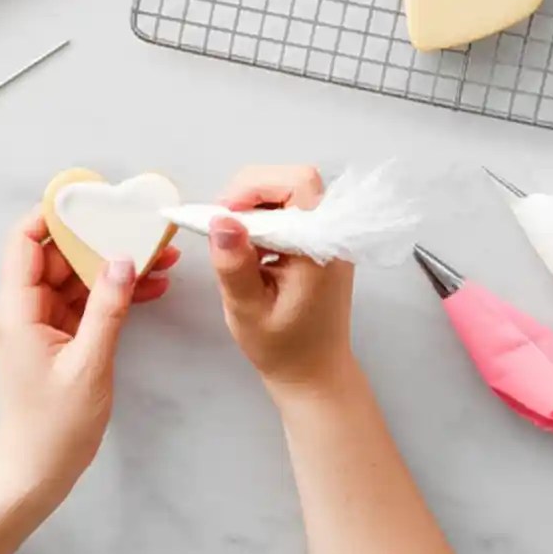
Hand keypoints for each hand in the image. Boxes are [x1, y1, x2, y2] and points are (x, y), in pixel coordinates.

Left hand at [0, 208, 178, 493]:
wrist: (37, 473)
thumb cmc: (53, 427)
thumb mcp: (89, 364)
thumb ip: (107, 308)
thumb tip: (123, 260)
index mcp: (18, 309)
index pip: (25, 240)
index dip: (53, 213)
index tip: (91, 199)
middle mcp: (24, 309)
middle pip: (57, 254)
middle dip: (99, 238)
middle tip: (139, 228)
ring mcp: (41, 324)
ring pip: (76, 277)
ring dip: (113, 266)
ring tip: (159, 257)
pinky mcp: (57, 338)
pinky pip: (85, 302)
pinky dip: (112, 293)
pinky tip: (148, 287)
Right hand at [208, 166, 355, 391]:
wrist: (314, 373)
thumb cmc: (283, 348)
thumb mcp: (247, 310)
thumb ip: (234, 265)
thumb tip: (220, 221)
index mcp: (321, 248)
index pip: (298, 184)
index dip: (255, 188)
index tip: (225, 216)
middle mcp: (332, 235)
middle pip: (294, 180)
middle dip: (251, 193)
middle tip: (223, 226)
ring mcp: (328, 238)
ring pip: (290, 192)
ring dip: (255, 207)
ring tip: (234, 242)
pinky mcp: (318, 243)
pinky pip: (290, 212)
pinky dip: (263, 220)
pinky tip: (250, 249)